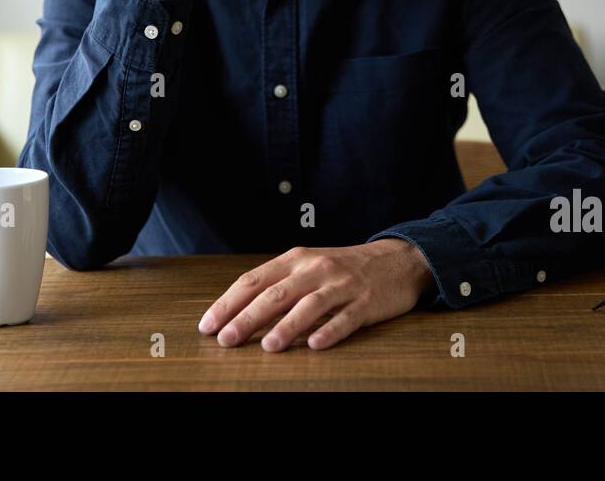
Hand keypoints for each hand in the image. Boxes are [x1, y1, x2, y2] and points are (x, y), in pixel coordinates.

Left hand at [197, 240, 434, 351]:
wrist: (396, 260)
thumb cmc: (343, 268)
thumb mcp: (308, 267)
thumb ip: (278, 285)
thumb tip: (237, 312)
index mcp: (296, 259)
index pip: (254, 280)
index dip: (229, 303)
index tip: (208, 325)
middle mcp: (316, 268)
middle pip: (276, 294)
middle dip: (247, 317)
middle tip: (226, 340)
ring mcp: (342, 285)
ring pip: (309, 305)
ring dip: (287, 326)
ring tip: (268, 346)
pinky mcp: (366, 302)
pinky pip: (345, 318)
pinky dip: (329, 331)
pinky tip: (314, 344)